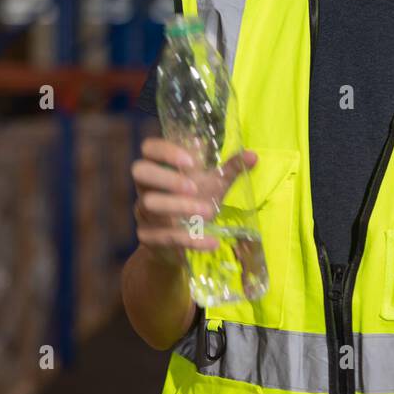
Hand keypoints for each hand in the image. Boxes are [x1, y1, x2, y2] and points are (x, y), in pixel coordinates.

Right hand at [131, 137, 257, 267]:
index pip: (149, 148)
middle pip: (140, 171)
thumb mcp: (212, 186)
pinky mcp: (148, 237)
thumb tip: (253, 155)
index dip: (165, 151)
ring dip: (180, 207)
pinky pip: (166, 237)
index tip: (191, 161)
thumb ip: (229, 170)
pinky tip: (212, 241)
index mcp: (159, 167)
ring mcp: (143, 212)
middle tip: (193, 187)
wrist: (175, 245)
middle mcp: (145, 187)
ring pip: (151, 204)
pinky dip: (191, 239)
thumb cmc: (192, 204)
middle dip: (167, 177)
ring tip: (209, 212)